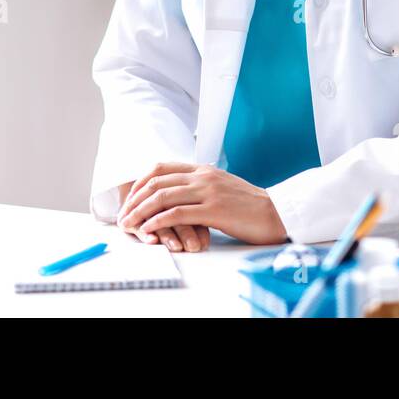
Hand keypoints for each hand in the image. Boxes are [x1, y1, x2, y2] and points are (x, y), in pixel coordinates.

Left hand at [117, 163, 287, 245]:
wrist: (276, 212)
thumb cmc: (249, 205)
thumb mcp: (222, 186)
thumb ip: (200, 185)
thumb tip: (179, 191)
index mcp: (203, 169)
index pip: (161, 167)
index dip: (140, 182)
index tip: (129, 198)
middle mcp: (203, 176)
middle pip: (156, 182)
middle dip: (134, 199)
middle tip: (122, 215)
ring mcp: (208, 191)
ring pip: (163, 196)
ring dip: (140, 211)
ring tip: (128, 224)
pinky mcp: (214, 210)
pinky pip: (177, 214)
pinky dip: (157, 221)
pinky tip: (148, 230)